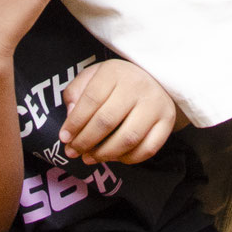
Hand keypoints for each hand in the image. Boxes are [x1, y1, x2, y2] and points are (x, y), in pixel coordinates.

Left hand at [57, 60, 178, 163]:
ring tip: (89, 158)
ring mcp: (155, 104)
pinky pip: (148, 149)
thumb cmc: (116, 81)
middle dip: (85, 141)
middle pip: (107, 121)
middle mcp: (138, 86)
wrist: (153, 77)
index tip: (64, 138)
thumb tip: (71, 115)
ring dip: (105, 154)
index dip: (75, 123)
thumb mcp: (92, 76)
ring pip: (128, 138)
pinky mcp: (167, 121)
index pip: (91, 100)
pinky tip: (114, 157)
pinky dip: (128, 159)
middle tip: (73, 152)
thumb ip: (76, 92)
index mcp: (114, 72)